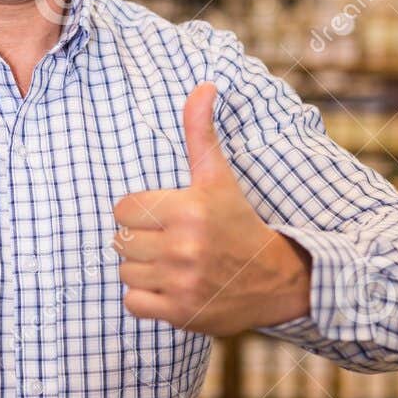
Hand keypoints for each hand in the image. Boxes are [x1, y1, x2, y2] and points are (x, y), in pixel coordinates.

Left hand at [113, 82, 311, 334]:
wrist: (277, 279)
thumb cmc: (239, 223)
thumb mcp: (218, 177)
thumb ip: (200, 133)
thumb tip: (202, 85)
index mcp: (189, 209)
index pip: (123, 208)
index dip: (138, 211)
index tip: (162, 216)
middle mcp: (184, 247)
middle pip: (121, 241)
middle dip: (139, 240)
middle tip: (168, 241)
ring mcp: (182, 282)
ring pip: (124, 272)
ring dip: (141, 270)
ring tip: (169, 264)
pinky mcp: (180, 312)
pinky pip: (133, 303)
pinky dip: (145, 299)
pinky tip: (168, 287)